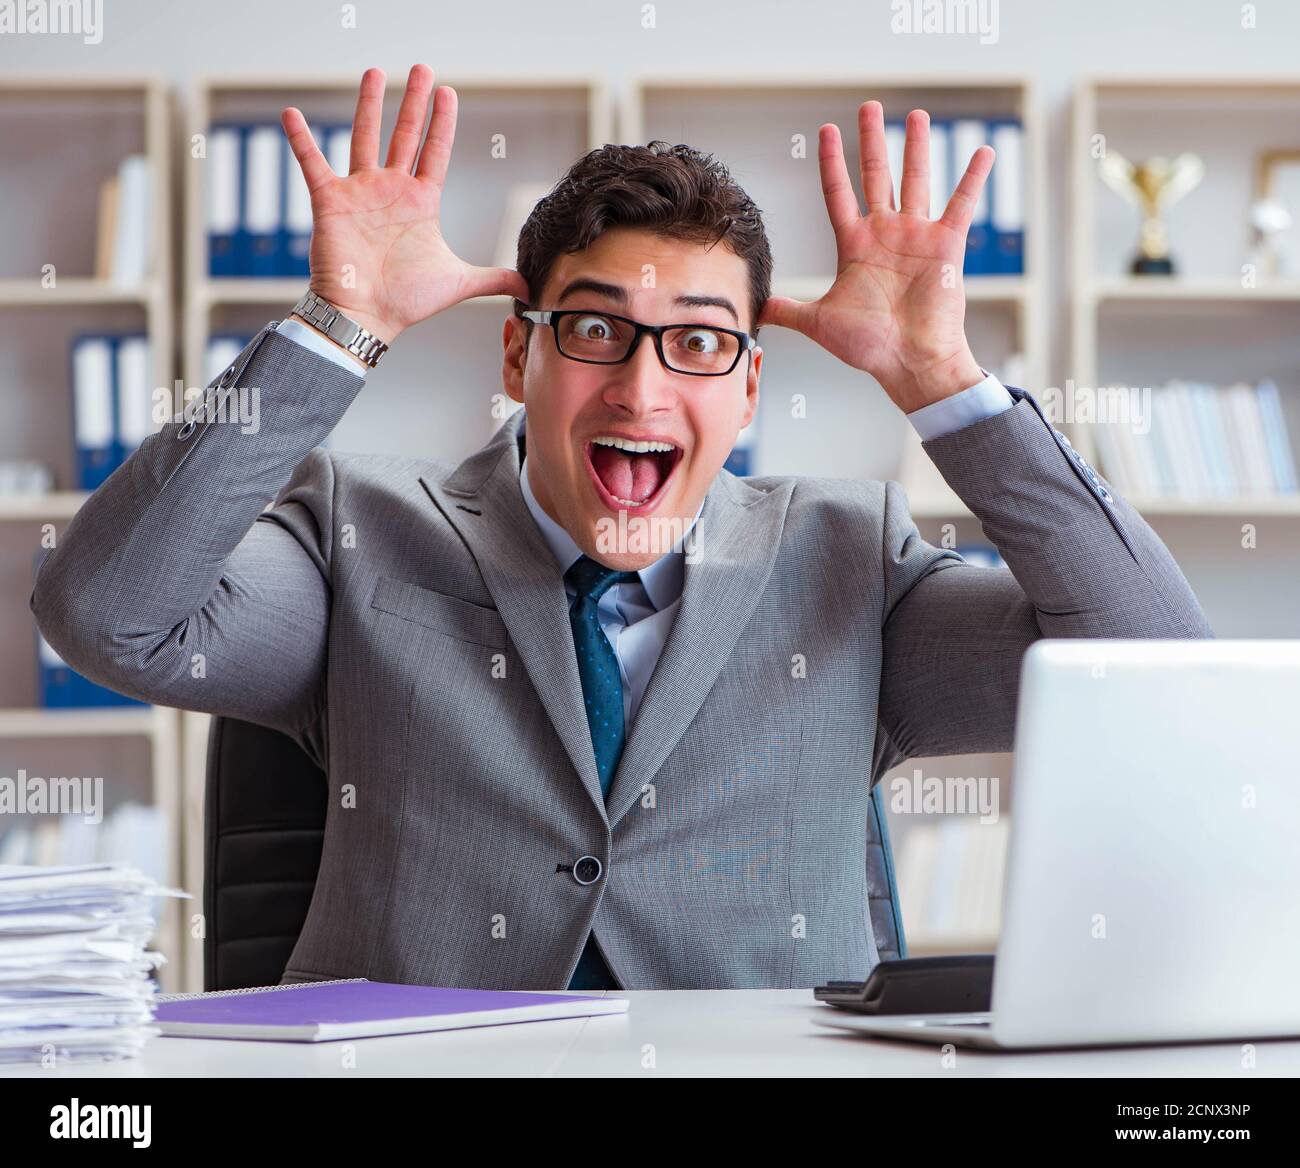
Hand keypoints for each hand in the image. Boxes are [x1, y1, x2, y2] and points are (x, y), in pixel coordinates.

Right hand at [280, 64, 528, 342]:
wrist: (367, 317)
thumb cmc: (408, 301)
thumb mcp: (460, 283)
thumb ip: (494, 279)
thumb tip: (530, 287)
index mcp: (420, 202)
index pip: (435, 152)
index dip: (442, 122)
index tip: (448, 93)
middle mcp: (391, 190)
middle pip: (404, 134)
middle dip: (414, 101)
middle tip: (422, 69)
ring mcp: (360, 192)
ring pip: (364, 137)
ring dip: (368, 104)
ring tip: (373, 71)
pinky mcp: (330, 201)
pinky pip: (311, 163)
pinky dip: (300, 139)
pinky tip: (290, 112)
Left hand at [758, 103, 992, 412]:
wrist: (908, 362)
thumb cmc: (869, 346)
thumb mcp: (819, 322)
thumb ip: (789, 309)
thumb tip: (757, 309)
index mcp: (855, 245)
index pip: (838, 193)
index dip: (832, 162)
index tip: (826, 130)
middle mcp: (885, 234)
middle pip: (876, 175)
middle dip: (872, 140)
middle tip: (869, 106)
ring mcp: (916, 237)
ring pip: (916, 180)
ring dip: (917, 147)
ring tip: (916, 114)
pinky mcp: (946, 246)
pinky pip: (961, 204)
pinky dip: (973, 178)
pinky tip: (982, 151)